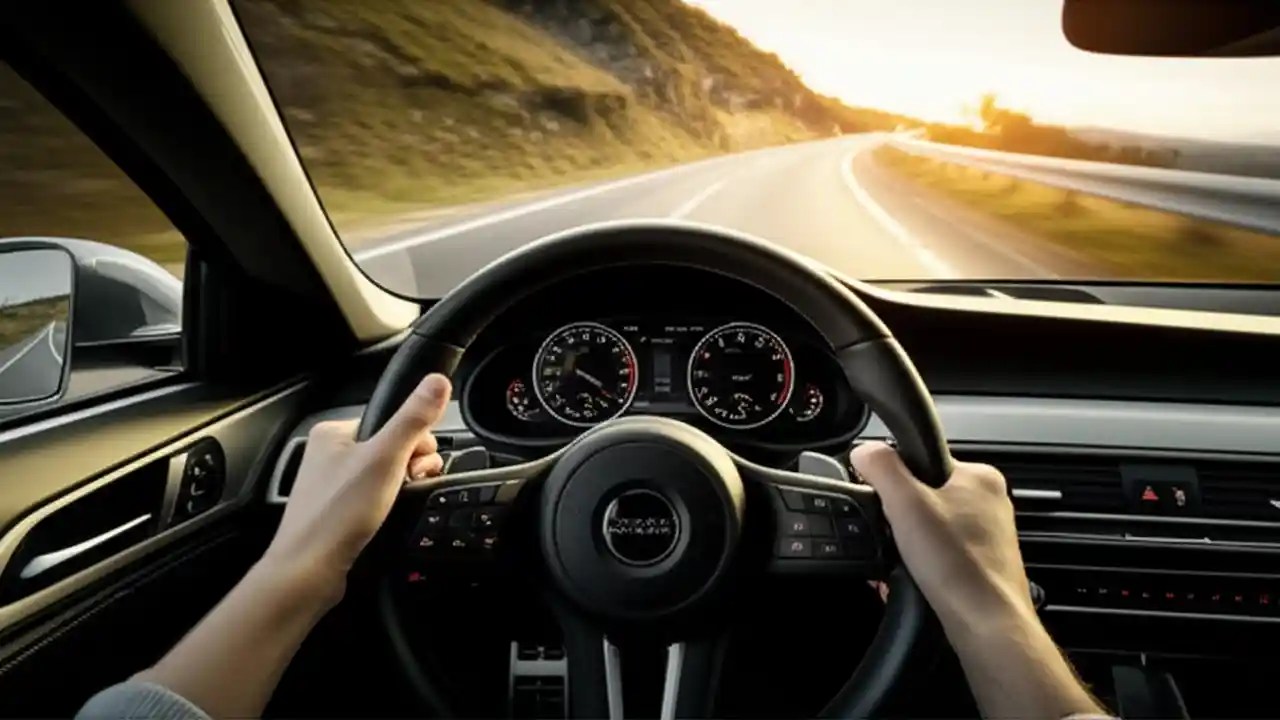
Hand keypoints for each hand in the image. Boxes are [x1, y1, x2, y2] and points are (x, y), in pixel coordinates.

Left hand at [263, 374, 452, 598]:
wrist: (308, 572)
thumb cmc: (337, 515)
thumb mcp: (384, 458)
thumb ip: (412, 419)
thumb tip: (437, 382)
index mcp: (334, 432)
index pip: (392, 422)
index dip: (414, 444)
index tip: (415, 467)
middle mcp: (329, 454)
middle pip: (392, 448)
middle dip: (409, 469)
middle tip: (404, 488)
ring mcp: (332, 484)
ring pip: (385, 475)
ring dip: (400, 489)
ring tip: (394, 506)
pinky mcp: (338, 510)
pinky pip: (374, 497)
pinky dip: (386, 507)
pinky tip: (384, 519)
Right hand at [851, 442, 1104, 717]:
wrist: (987, 624)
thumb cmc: (955, 564)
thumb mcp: (905, 503)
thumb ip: (882, 467)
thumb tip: (865, 450)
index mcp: (979, 476)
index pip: (921, 461)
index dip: (895, 483)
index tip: (887, 506)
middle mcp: (991, 501)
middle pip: (925, 496)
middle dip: (902, 519)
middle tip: (895, 538)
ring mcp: (990, 534)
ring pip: (933, 526)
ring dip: (911, 543)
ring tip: (906, 561)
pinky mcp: (985, 562)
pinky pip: (943, 552)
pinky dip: (925, 562)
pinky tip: (916, 576)